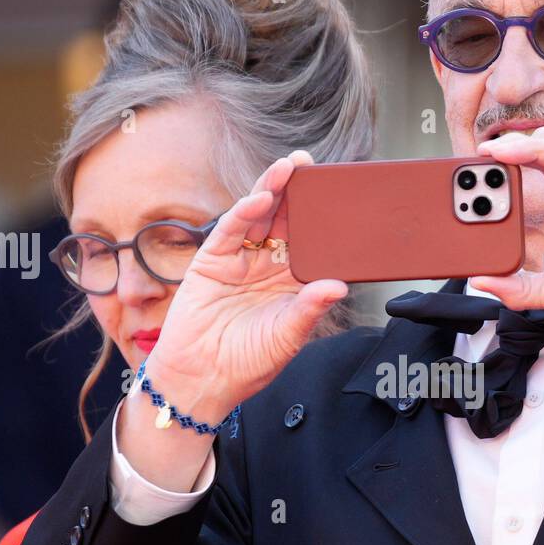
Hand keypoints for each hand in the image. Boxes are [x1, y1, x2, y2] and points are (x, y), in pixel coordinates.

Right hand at [142, 151, 347, 419]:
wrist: (202, 379)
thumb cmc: (248, 363)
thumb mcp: (287, 337)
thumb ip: (310, 309)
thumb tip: (339, 286)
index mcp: (291, 283)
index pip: (310, 243)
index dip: (322, 221)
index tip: (340, 197)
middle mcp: (266, 266)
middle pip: (284, 221)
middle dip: (297, 193)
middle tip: (312, 165)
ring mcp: (239, 261)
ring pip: (259, 218)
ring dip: (272, 191)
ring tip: (289, 168)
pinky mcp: (212, 261)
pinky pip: (230, 231)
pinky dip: (244, 212)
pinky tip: (260, 198)